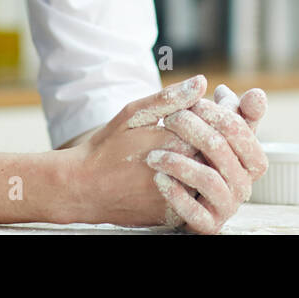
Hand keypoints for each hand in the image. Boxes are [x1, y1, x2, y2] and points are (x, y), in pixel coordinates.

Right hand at [65, 75, 207, 226]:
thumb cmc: (107, 147)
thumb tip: (202, 81)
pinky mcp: (172, 216)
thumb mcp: (133, 114)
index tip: (198, 117)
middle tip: (191, 139)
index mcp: (173, 142)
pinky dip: (192, 188)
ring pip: (207, 178)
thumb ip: (170, 98)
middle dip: (209, 144)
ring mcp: (177, 198)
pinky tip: (175, 178)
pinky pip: (196, 200)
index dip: (209, 121)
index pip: (213, 129)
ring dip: (202, 167)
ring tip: (181, 158)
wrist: (83, 188)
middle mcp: (179, 172)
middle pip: (215, 155)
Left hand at [146, 83, 268, 233]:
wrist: (179, 197)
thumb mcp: (217, 131)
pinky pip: (194, 211)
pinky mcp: (210, 225)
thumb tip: (247, 93)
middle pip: (219, 148)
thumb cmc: (200, 154)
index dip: (214, 111)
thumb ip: (234, 111)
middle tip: (170, 118)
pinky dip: (175, 192)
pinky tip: (158, 177)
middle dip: (192, 128)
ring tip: (154, 152)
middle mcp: (245, 183)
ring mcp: (228, 205)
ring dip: (178, 161)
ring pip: (207, 178)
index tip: (194, 101)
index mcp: (253, 159)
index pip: (238, 128)